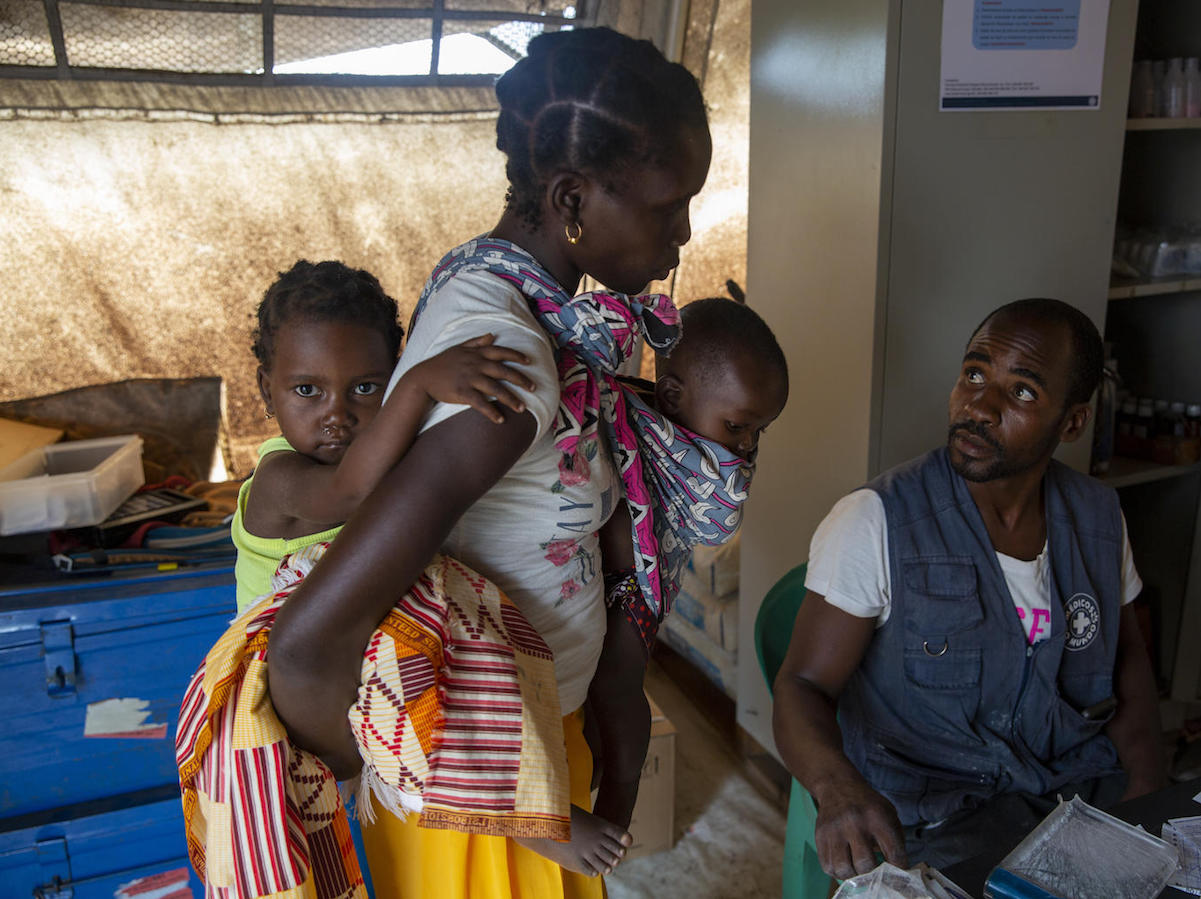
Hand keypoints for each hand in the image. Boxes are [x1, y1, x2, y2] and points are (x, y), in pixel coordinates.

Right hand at [410, 334, 534, 423]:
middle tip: (534, 388)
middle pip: (503, 371)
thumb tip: (492, 335)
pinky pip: (480, 403)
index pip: (500, 352)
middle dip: (521, 379)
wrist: (422, 377)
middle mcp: (475, 364)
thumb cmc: (441, 363)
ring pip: (495, 388)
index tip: (529, 362)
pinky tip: (500, 420)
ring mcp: (469, 378)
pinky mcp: (462, 392)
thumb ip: (476, 342)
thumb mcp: (458, 348)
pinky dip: (491, 412)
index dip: (516, 356)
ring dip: (510, 399)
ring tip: (522, 408)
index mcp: (476, 353)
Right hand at [813, 778, 907, 879]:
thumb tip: (898, 873)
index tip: (897, 873)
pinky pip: (828, 867)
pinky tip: (844, 864)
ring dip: (853, 876)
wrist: (838, 787)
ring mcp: (834, 830)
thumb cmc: (868, 806)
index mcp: (878, 817)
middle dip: (872, 873)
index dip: (898, 870)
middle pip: (865, 864)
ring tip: (857, 869)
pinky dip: (838, 872)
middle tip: (874, 870)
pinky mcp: (820, 836)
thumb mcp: (888, 814)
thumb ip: (895, 842)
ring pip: (844, 869)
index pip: (894, 854)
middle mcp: (854, 823)